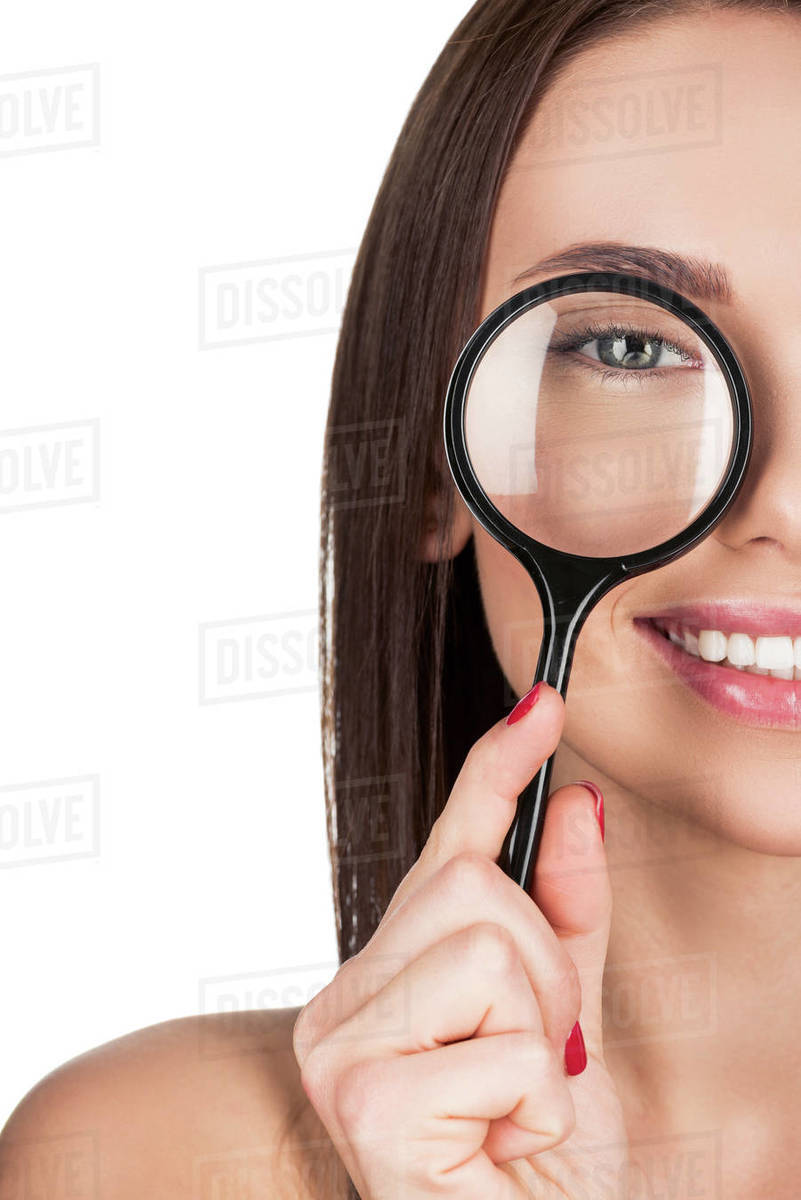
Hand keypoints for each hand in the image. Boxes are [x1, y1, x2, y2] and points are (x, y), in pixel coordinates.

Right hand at [293, 683, 627, 1198]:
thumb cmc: (525, 1159)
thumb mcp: (565, 1025)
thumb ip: (566, 916)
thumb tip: (577, 804)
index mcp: (383, 976)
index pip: (446, 849)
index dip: (497, 770)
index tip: (544, 702)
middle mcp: (342, 1001)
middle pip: (473, 891)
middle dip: (544, 975)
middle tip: (533, 1061)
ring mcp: (340, 1047)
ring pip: (489, 952)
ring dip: (541, 1041)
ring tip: (509, 1107)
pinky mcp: (364, 1099)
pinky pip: (504, 1046)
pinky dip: (532, 1101)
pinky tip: (493, 1145)